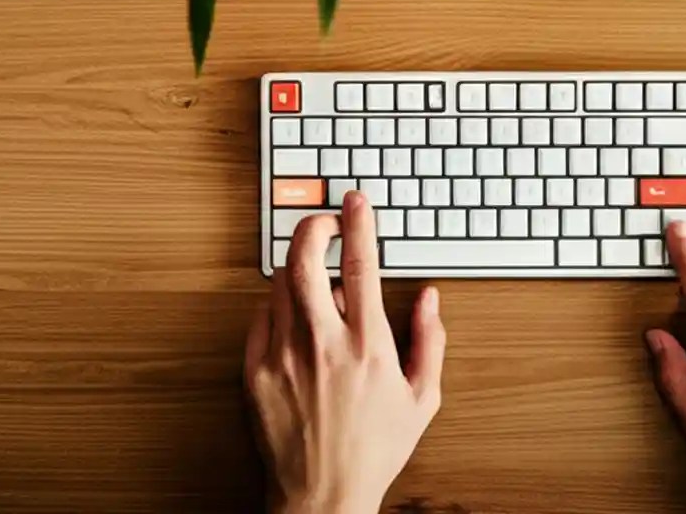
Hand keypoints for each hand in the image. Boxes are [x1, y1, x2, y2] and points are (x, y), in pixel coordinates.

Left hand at [245, 191, 445, 513]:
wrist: (321, 496)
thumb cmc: (374, 450)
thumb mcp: (422, 398)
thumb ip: (430, 341)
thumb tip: (429, 297)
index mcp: (368, 347)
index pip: (360, 267)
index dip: (358, 224)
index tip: (355, 202)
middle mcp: (323, 346)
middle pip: (305, 262)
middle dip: (312, 229)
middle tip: (323, 223)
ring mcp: (283, 357)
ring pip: (280, 285)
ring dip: (297, 267)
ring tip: (314, 275)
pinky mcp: (256, 373)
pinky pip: (260, 318)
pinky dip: (277, 306)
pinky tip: (293, 317)